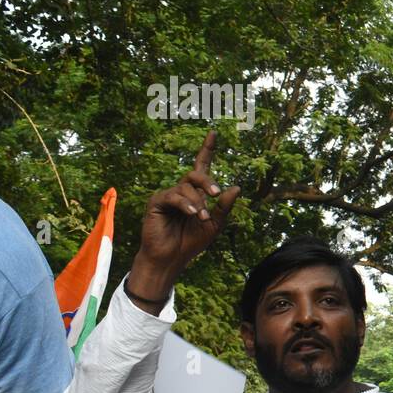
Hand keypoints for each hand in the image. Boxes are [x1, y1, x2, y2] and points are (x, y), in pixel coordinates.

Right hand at [129, 130, 238, 302]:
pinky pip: (173, 196)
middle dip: (208, 182)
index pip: (201, 167)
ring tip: (201, 217)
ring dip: (198, 202)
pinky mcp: (157, 202)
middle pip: (196, 175)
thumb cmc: (191, 242)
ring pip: (187, 187)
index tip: (214, 133)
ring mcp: (168, 195)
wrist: (172, 258)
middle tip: (216, 194)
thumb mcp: (214, 224)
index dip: (207, 150)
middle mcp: (181, 190)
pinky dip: (185, 204)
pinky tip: (192, 214)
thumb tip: (236, 187)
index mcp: (196, 193)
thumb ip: (224, 207)